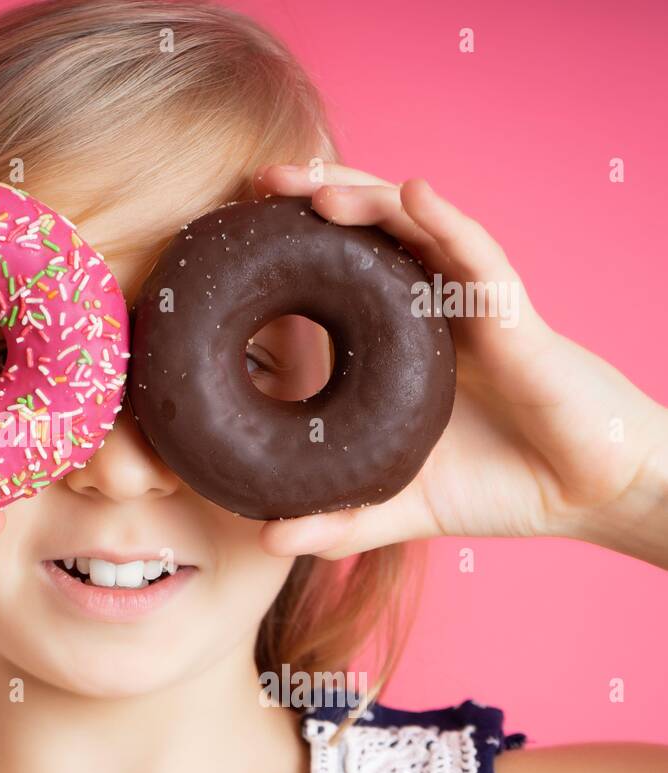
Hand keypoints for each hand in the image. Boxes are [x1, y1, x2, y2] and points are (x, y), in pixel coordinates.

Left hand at [253, 163, 667, 563]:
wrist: (587, 495)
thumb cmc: (499, 484)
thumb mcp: (402, 505)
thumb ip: (337, 520)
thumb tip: (263, 540)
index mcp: (397, 337)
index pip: (338, 272)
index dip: (291, 246)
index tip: (234, 232)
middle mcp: (430, 306)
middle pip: (368, 232)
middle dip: (314, 198)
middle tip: (257, 184)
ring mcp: (472, 303)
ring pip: (416, 229)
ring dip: (366, 199)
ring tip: (312, 187)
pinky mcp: (514, 314)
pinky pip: (479, 256)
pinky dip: (446, 221)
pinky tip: (414, 195)